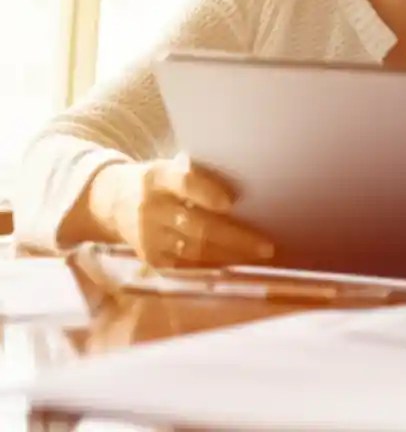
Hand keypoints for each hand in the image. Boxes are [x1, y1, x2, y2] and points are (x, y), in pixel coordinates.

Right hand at [87, 156, 274, 268]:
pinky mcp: (150, 257)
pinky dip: (214, 266)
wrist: (111, 201)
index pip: (183, 183)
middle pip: (196, 225)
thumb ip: (198, 177)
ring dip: (230, 255)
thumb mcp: (169, 168)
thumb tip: (249, 186)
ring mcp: (147, 236)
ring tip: (259, 256)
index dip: (206, 193)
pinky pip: (187, 265)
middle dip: (234, 238)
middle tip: (266, 246)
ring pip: (195, 250)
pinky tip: (237, 265)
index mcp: (157, 177)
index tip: (230, 203)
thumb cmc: (159, 182)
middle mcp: (150, 207)